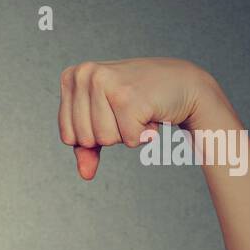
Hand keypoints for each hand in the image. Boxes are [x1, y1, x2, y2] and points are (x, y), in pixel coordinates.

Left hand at [58, 57, 219, 179]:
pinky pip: (128, 140)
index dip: (91, 136)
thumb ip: (86, 147)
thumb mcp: (103, 120)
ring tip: (136, 111)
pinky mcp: (129, 98)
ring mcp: (106, 83)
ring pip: (105, 140)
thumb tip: (86, 174)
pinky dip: (142, 135)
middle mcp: (85, 75)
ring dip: (126, 133)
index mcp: (71, 77)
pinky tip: (150, 113)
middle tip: (126, 111)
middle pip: (85, 139)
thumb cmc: (137, 100)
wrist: (182, 83)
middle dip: (110, 134)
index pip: (68, 136)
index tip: (109, 113)